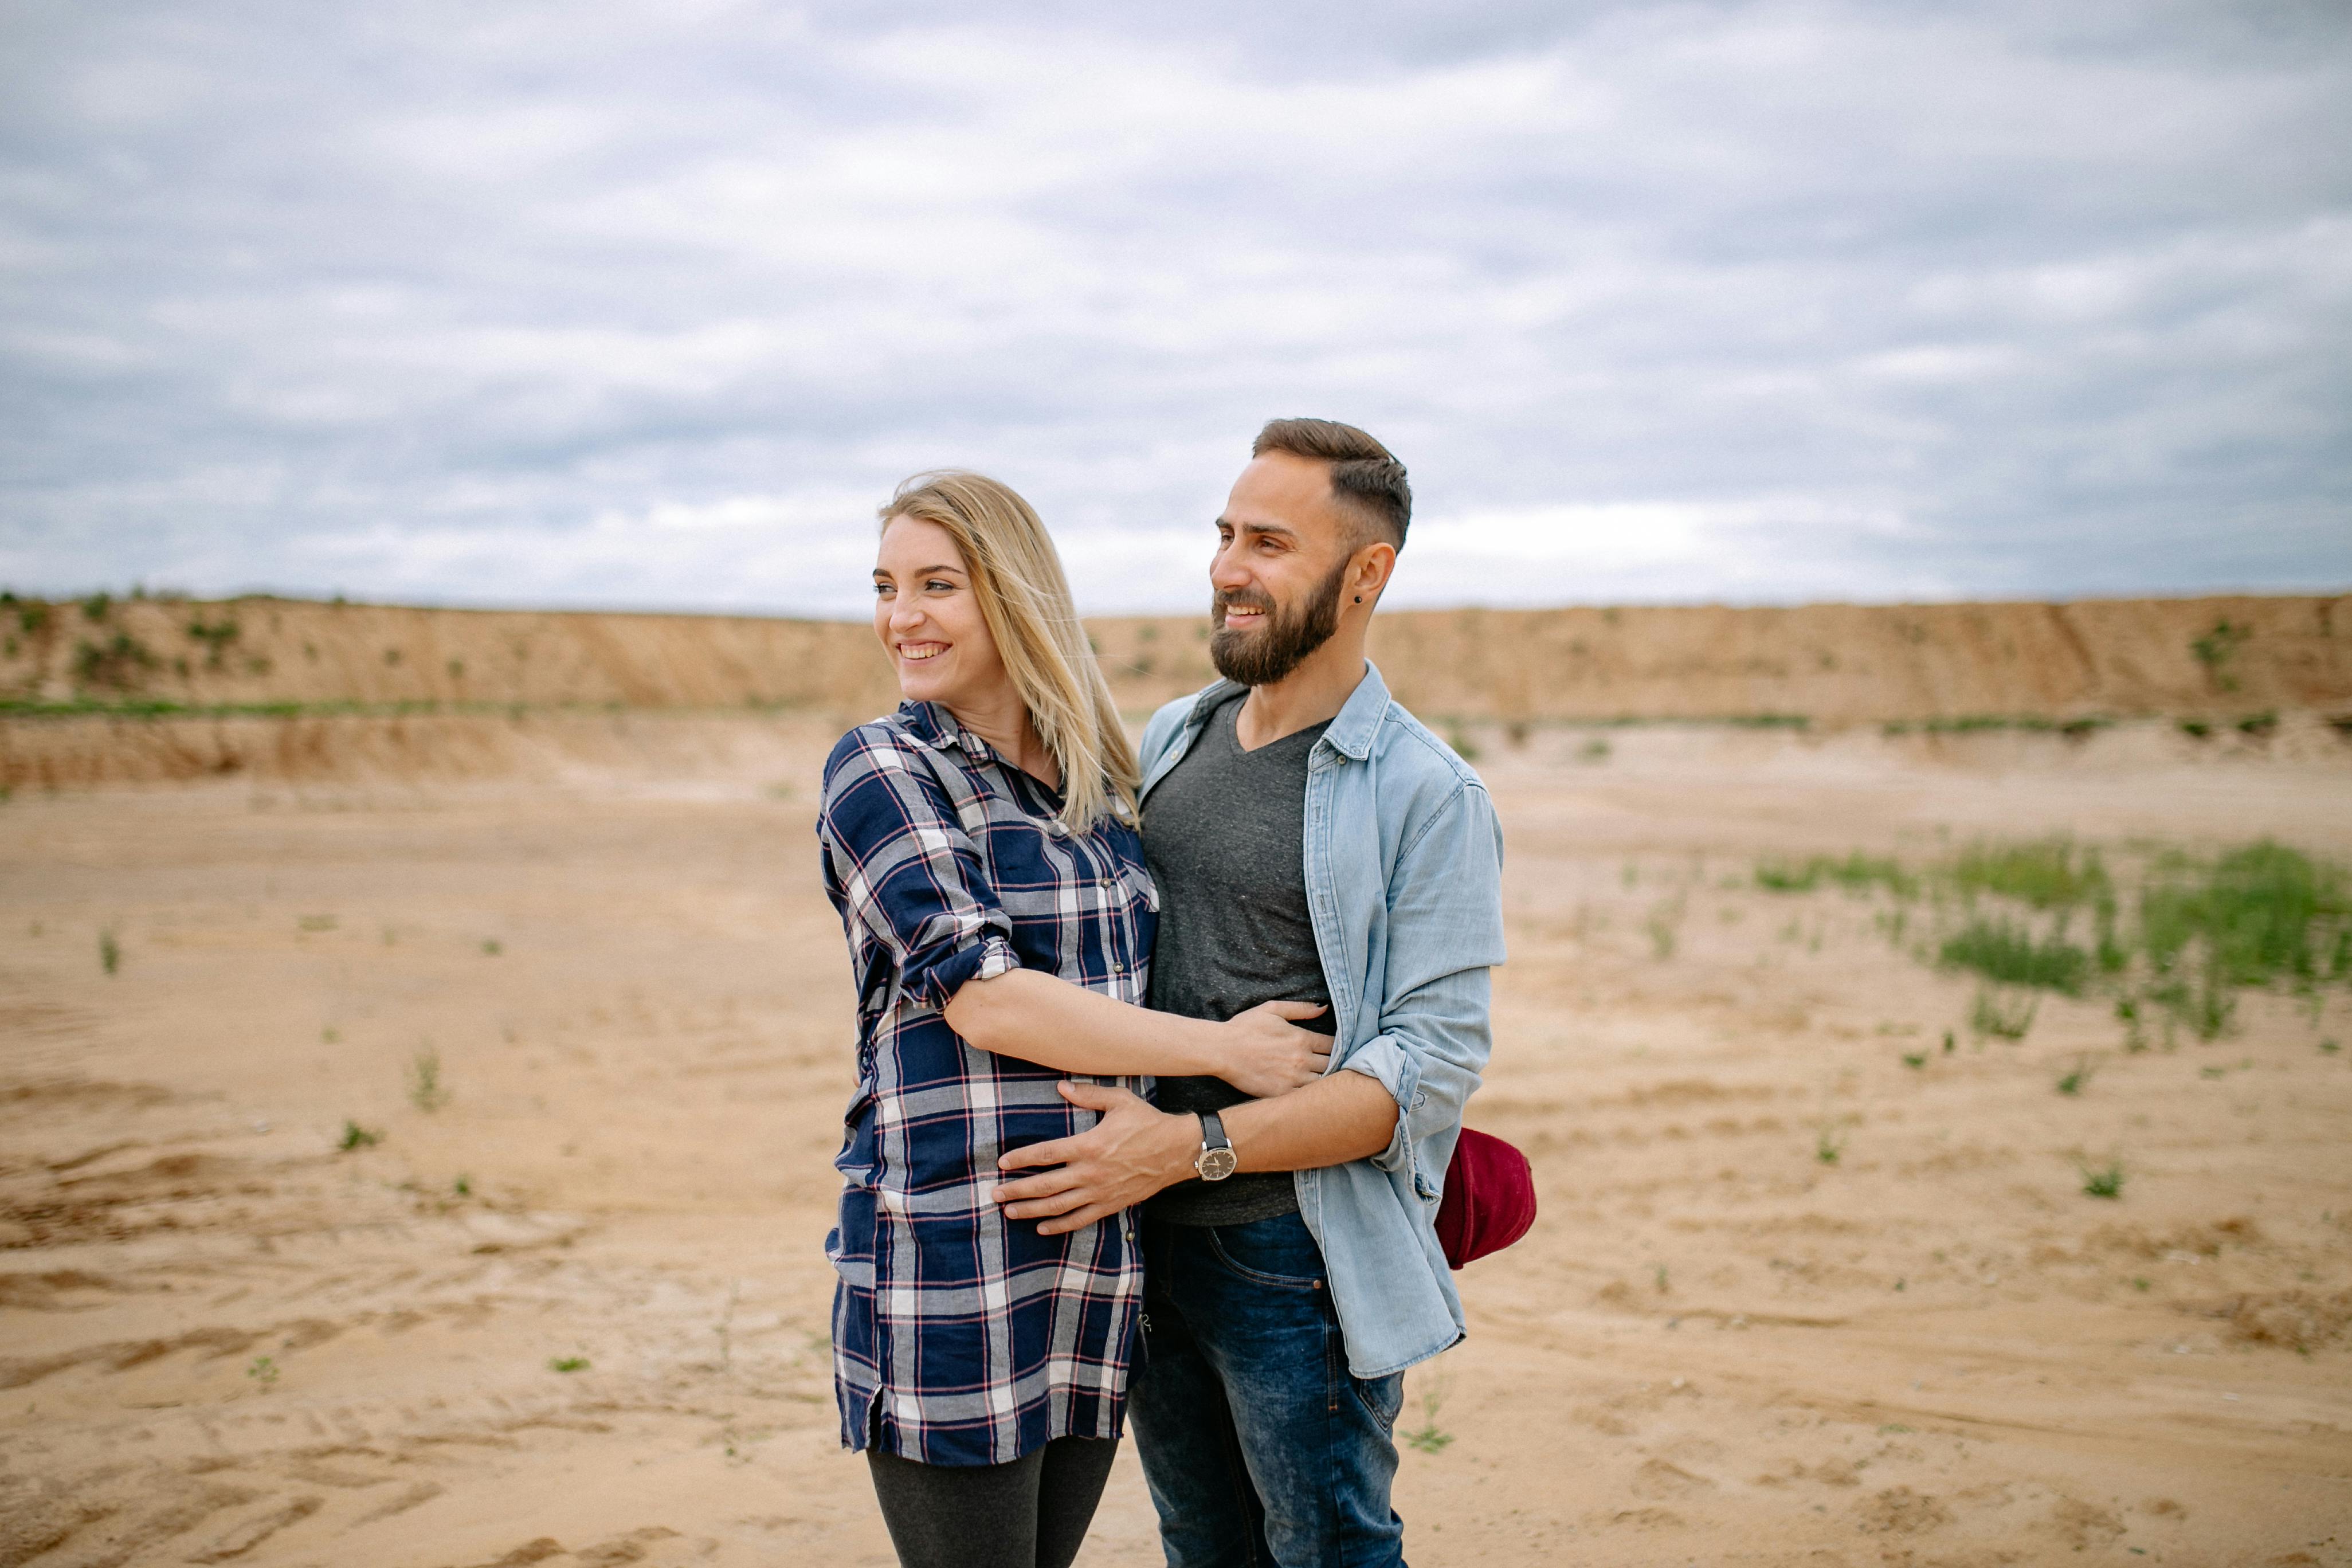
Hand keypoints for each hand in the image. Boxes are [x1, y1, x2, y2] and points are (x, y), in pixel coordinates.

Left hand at [993, 1082, 1196, 1235]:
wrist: (1178, 1150)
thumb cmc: (1148, 1122)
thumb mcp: (1119, 1100)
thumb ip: (1088, 1094)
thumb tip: (1061, 1087)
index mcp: (1089, 1145)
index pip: (1046, 1154)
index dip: (1022, 1159)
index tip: (1003, 1163)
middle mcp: (1091, 1172)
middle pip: (1045, 1185)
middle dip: (1017, 1190)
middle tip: (995, 1194)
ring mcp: (1100, 1192)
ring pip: (1058, 1206)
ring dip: (1031, 1210)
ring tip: (1009, 1212)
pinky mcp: (1111, 1204)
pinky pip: (1080, 1220)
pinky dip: (1059, 1226)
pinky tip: (1042, 1228)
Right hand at [1215, 1000, 1330, 1098]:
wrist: (1222, 1051)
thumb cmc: (1245, 1027)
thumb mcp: (1272, 1009)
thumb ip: (1300, 1009)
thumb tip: (1324, 1008)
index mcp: (1302, 1039)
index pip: (1333, 1044)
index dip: (1335, 1046)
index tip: (1329, 1048)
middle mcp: (1302, 1060)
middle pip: (1331, 1064)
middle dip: (1331, 1062)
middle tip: (1325, 1063)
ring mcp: (1293, 1079)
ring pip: (1321, 1083)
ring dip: (1321, 1079)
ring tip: (1316, 1076)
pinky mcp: (1282, 1094)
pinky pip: (1305, 1098)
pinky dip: (1308, 1094)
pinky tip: (1304, 1090)